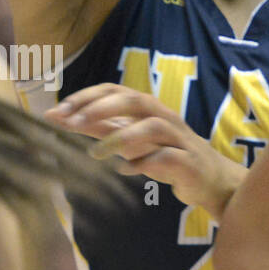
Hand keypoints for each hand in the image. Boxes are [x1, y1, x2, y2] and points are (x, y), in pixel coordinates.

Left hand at [46, 83, 243, 219]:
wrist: (209, 179)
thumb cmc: (165, 155)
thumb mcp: (129, 140)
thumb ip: (98, 128)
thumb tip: (59, 118)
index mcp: (148, 108)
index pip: (115, 90)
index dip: (87, 97)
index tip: (60, 112)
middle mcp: (165, 117)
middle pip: (134, 100)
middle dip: (101, 108)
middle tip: (74, 124)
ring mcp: (179, 139)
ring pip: (152, 127)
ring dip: (121, 137)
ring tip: (96, 153)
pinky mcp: (189, 162)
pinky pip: (166, 158)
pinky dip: (144, 163)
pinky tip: (125, 170)